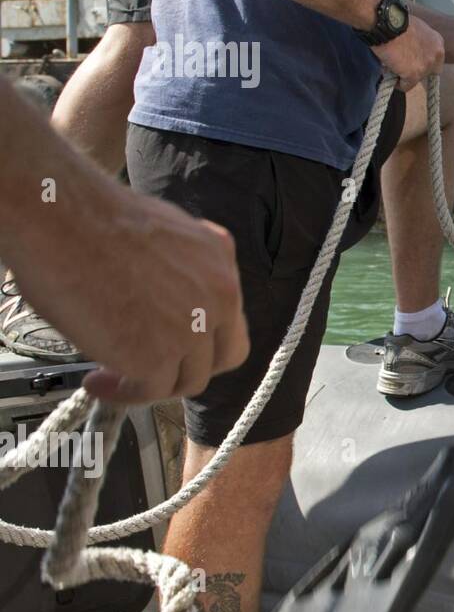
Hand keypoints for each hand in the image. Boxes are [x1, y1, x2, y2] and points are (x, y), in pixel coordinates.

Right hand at [14, 184, 249, 403]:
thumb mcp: (164, 232)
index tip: (173, 343)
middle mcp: (220, 296)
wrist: (64, 220)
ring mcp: (194, 329)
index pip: (231, 317)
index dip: (204, 338)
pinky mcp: (158, 356)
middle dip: (188, 367)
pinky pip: (151, 391)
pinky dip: (125, 393)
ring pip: (188, 379)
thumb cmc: (93, 218)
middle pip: (224, 357)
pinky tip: (97, 382)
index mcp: (221, 259)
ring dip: (152, 384)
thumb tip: (164, 294)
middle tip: (151, 368)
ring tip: (111, 376)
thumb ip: (181, 267)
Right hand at [371, 16, 444, 90]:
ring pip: (415, 80)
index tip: (411, 61)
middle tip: (400, 64)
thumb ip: (420, 41)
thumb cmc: (396, 21)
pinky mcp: (414, 75)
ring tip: (390, 65)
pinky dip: (396, 83)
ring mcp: (426, 66)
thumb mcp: (416, 28)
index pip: (435, 60)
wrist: (387, 23)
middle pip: (427, 72)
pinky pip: (405, 86)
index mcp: (438, 42)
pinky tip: (388, 73)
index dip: (422, 62)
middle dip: (414, 70)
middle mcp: (436, 55)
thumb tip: (412, 50)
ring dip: (403, 75)